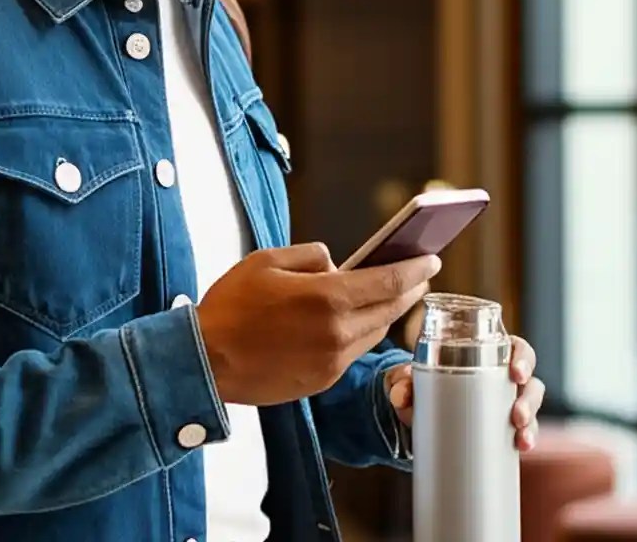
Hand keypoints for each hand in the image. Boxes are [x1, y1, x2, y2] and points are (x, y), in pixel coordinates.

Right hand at [197, 243, 439, 406]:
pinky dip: (359, 334)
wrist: (206, 361)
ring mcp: (332, 361)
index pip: (389, 282)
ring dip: (385, 313)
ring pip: (374, 333)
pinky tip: (353, 322)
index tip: (431, 259)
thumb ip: (309, 255)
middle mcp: (338, 332)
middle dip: (409, 290)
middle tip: (419, 276)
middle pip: (390, 309)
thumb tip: (335, 265)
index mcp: (326, 297)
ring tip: (388, 297)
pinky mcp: (322, 380)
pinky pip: (352, 352)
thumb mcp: (265, 261)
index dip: (415, 269)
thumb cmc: (229, 308)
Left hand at [384, 336, 545, 451]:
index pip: (517, 349)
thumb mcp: (410, 381)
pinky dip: (525, 438)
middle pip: (531, 382)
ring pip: (530, 408)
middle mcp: (501, 378)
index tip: (516, 373)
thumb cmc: (420, 385)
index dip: (524, 358)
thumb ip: (402, 383)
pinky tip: (521, 448)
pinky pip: (522, 430)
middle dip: (529, 399)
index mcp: (487, 355)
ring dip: (530, 423)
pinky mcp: (502, 426)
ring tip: (521, 439)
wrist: (415, 414)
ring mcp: (504, 403)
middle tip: (517, 415)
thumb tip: (402, 394)